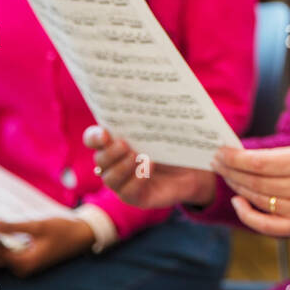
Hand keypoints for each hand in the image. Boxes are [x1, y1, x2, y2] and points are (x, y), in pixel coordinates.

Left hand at [0, 217, 94, 276]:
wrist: (83, 237)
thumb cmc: (62, 231)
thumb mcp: (37, 226)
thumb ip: (12, 227)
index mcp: (24, 262)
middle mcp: (22, 268)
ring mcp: (25, 265)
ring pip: (0, 257)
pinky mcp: (28, 260)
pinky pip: (9, 254)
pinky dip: (1, 245)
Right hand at [84, 125, 216, 209]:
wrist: (195, 168)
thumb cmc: (176, 143)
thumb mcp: (165, 127)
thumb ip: (152, 116)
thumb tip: (150, 93)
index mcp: (115, 142)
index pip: (93, 139)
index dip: (94, 137)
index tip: (105, 133)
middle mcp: (114, 163)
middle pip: (99, 159)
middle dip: (110, 152)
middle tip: (125, 144)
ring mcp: (123, 181)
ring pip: (109, 178)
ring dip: (121, 167)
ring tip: (138, 157)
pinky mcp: (135, 196)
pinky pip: (127, 193)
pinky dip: (136, 180)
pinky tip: (147, 168)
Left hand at [212, 144, 289, 238]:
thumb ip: (284, 157)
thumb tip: (248, 157)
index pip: (259, 162)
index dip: (234, 158)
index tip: (220, 151)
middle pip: (254, 181)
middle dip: (230, 170)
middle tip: (216, 161)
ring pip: (258, 199)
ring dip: (237, 186)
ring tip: (227, 175)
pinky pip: (267, 225)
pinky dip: (248, 214)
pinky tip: (239, 202)